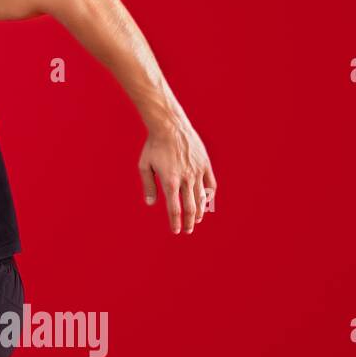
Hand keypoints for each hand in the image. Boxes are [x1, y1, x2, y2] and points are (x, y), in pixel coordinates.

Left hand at [138, 118, 216, 233]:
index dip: (175, 222)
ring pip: (202, 198)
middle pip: (190, 207)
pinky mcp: (205, 164)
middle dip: (189, 221)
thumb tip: (151, 203)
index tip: (176, 231)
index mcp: (170, 181)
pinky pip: (211, 184)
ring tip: (196, 219)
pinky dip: (209, 195)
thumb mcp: (144, 165)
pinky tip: (206, 202)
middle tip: (188, 230)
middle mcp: (186, 178)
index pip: (174, 209)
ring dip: (200, 211)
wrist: (169, 126)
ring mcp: (197, 171)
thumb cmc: (153, 145)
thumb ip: (148, 185)